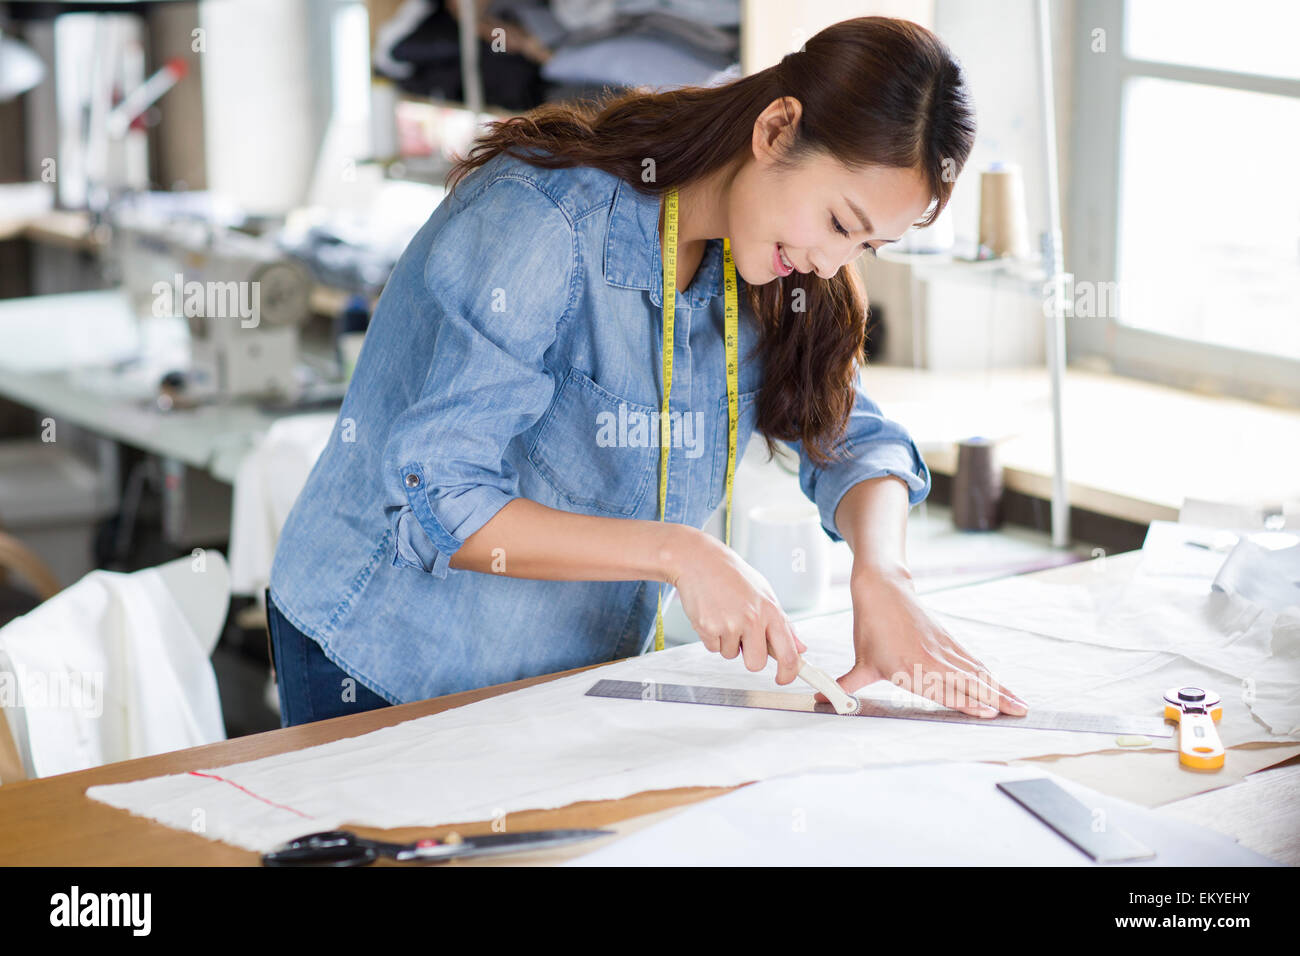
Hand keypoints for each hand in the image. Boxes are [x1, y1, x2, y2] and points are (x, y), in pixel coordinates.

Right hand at [668, 529, 807, 683]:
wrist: (698, 561)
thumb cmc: (732, 576)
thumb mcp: (765, 593)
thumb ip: (784, 623)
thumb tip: (800, 648)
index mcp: (770, 611)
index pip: (788, 653)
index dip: (789, 672)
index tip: (784, 678)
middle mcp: (752, 618)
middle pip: (756, 664)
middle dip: (749, 657)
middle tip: (743, 638)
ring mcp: (729, 624)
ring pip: (731, 655)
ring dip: (728, 642)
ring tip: (724, 615)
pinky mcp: (707, 628)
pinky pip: (713, 648)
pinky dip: (712, 637)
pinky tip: (712, 615)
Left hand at [828, 565, 1027, 716]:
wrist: (883, 589)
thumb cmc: (871, 629)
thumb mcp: (860, 662)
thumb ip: (846, 687)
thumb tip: (821, 701)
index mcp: (910, 667)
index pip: (943, 690)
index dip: (965, 702)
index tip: (987, 712)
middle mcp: (932, 659)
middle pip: (969, 682)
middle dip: (995, 699)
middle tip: (1019, 713)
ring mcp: (945, 649)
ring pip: (977, 672)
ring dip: (1000, 689)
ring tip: (1021, 705)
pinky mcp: (950, 641)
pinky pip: (974, 662)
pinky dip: (991, 675)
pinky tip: (1003, 686)